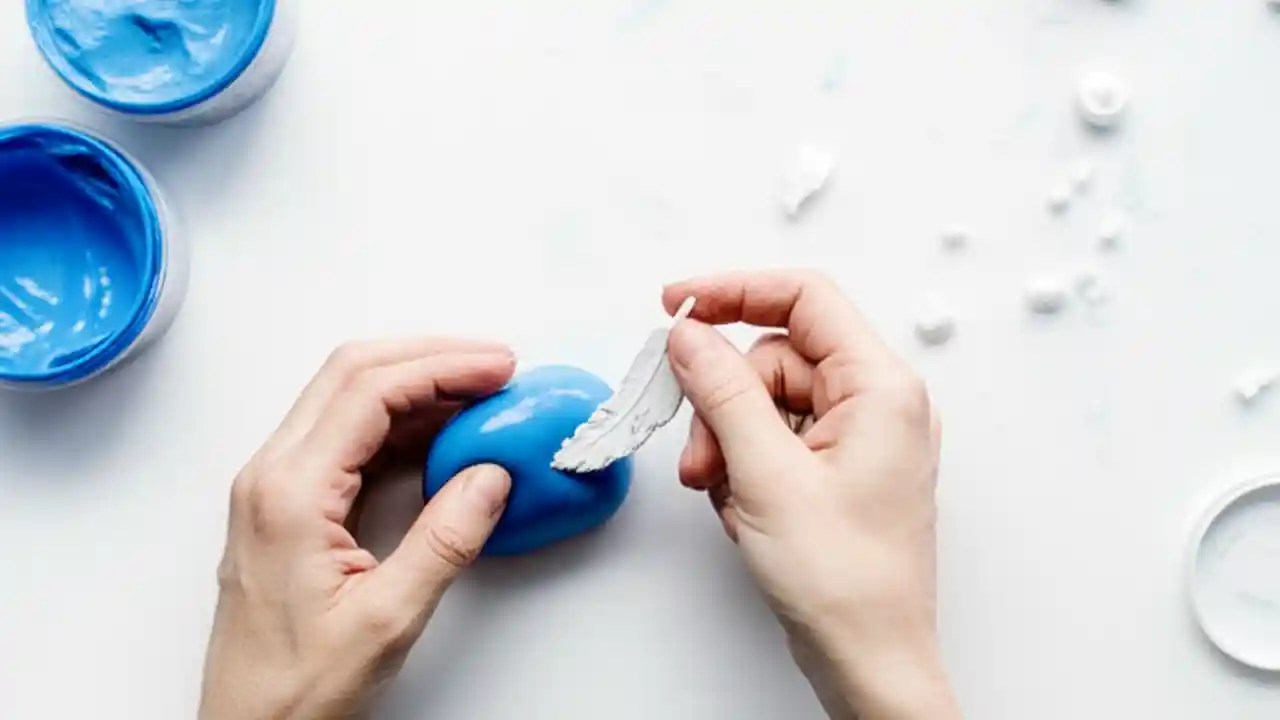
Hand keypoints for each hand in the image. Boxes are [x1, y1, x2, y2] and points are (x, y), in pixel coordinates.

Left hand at [200, 339, 516, 719]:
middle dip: (430, 357)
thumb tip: (491, 476)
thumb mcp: (387, 620)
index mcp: (289, 494)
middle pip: (352, 374)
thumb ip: (445, 541)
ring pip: (347, 398)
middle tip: (496, 367)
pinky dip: (399, 421)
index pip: (370, 392)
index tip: (498, 369)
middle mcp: (272, 475)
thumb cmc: (297, 688)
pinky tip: (442, 434)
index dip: (442, 367)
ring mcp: (275, 486)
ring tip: (480, 395)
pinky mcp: (287, 503)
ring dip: (416, 384)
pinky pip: (345, 435)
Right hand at [663, 271, 960, 719]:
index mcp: (881, 388)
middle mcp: (879, 403)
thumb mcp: (767, 475)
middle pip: (775, 358)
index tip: (677, 305)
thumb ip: (722, 392)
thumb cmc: (845, 582)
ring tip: (725, 495)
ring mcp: (861, 438)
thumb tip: (690, 335)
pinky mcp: (841, 469)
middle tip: (702, 458)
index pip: (804, 298)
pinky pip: (778, 439)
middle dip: (724, 402)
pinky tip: (746, 510)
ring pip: (768, 402)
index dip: (734, 291)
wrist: (870, 661)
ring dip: (729, 442)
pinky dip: (747, 467)